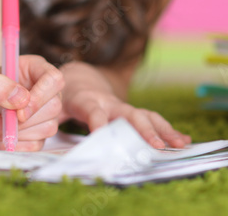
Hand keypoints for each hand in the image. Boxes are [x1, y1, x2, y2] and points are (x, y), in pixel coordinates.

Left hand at [0, 55, 63, 149]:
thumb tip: (21, 98)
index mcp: (28, 70)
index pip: (53, 79)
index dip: (41, 96)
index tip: (20, 112)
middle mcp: (36, 90)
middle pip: (54, 106)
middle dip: (23, 121)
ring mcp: (35, 114)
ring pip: (48, 127)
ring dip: (16, 134)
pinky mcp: (31, 135)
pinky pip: (37, 145)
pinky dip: (15, 146)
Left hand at [61, 62, 189, 149]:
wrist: (79, 80)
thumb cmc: (64, 96)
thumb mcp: (53, 104)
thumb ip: (50, 116)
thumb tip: (44, 133)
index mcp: (86, 100)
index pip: (93, 112)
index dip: (99, 123)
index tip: (104, 136)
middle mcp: (108, 102)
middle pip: (129, 114)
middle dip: (143, 130)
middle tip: (155, 146)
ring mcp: (122, 107)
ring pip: (146, 116)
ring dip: (163, 130)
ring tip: (180, 144)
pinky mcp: (131, 112)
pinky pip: (152, 119)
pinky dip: (168, 130)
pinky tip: (184, 141)